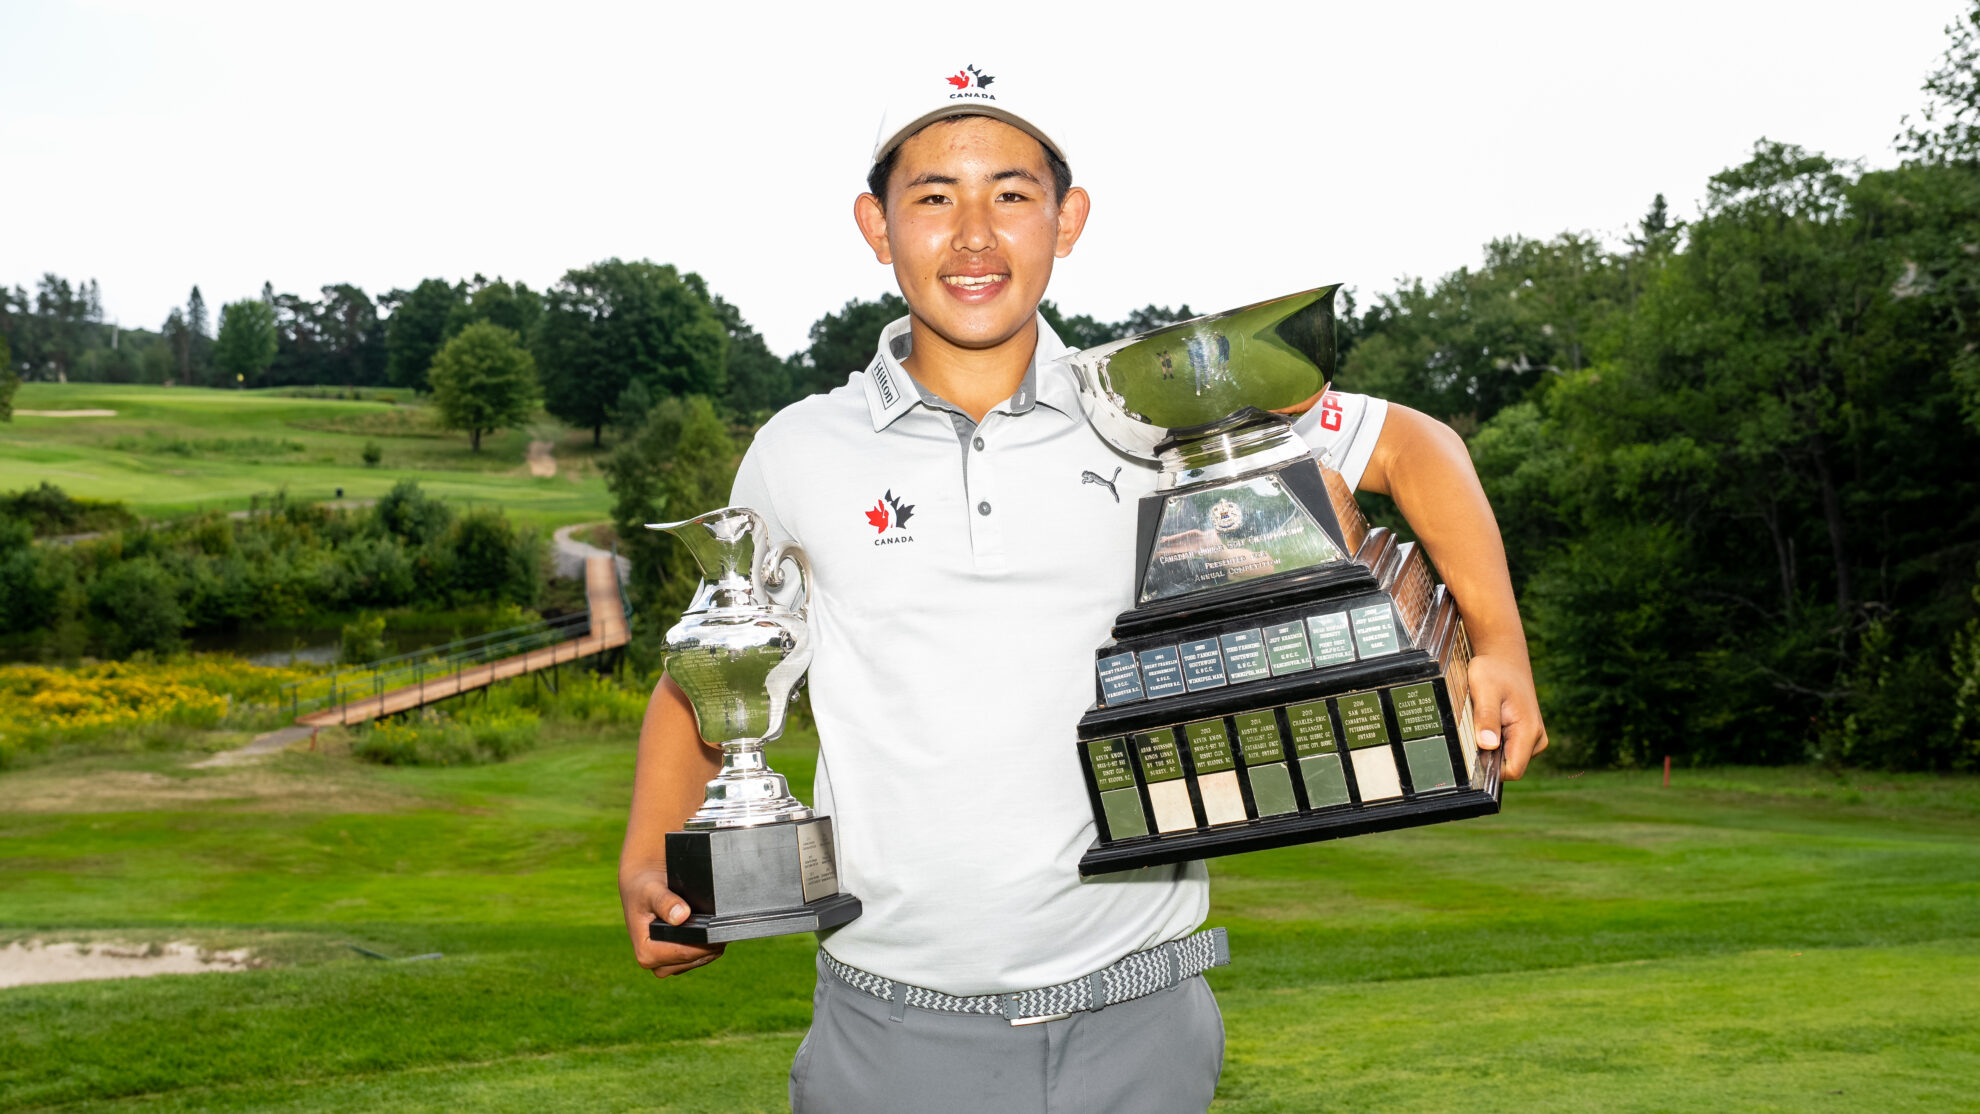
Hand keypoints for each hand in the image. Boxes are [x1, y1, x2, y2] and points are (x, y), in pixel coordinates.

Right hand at [620, 868, 724, 977]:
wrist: (640, 890)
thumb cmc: (643, 891)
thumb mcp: (651, 891)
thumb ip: (665, 902)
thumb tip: (681, 916)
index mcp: (645, 952)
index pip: (685, 953)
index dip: (706, 941)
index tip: (719, 926)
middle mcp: (654, 963)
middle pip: (695, 958)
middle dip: (709, 941)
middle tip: (717, 919)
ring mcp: (666, 964)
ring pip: (701, 959)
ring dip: (710, 943)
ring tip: (710, 920)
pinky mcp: (676, 961)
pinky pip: (701, 957)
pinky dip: (708, 943)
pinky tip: (707, 927)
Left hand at [1467, 652, 1547, 778]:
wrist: (1505, 658)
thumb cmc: (1494, 671)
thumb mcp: (1484, 689)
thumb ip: (1486, 717)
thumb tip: (1488, 745)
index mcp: (1529, 732)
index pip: (1512, 771)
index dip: (1490, 768)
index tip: (1473, 751)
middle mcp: (1536, 739)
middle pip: (1507, 767)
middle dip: (1488, 756)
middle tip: (1475, 728)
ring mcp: (1532, 739)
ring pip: (1505, 759)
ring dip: (1489, 747)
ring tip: (1483, 721)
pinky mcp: (1525, 736)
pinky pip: (1505, 750)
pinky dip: (1493, 741)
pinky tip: (1488, 722)